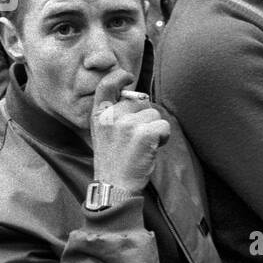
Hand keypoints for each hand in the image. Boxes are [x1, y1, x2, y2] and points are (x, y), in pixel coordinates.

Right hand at [90, 69, 170, 194]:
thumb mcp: (104, 134)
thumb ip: (115, 115)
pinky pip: (164, 126)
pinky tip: (151, 149)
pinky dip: (164, 137)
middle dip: (145, 118)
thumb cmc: (114, 161)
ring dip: (155, 129)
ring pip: (155, 115)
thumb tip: (139, 99)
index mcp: (99, 116)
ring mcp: (127, 124)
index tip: (128, 77)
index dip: (118, 77)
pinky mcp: (144, 134)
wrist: (115, 186)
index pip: (105, 86)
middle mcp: (111, 116)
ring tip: (142, 147)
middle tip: (136, 140)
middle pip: (140, 103)